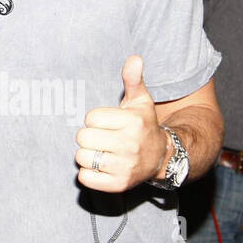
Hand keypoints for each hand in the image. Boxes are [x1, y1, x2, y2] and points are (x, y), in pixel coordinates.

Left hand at [75, 55, 168, 191]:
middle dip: (89, 137)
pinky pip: (85, 177)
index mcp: (132, 122)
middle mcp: (129, 145)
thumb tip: (134, 58)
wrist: (160, 157)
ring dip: (87, 155)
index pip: (90, 118)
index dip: (95, 120)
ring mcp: (124, 167)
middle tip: (103, 138)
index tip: (107, 123)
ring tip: (102, 152)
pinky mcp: (118, 184)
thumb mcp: (140, 101)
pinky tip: (101, 166)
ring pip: (82, 157)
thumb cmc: (143, 125)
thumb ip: (133, 79)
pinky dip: (88, 173)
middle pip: (83, 138)